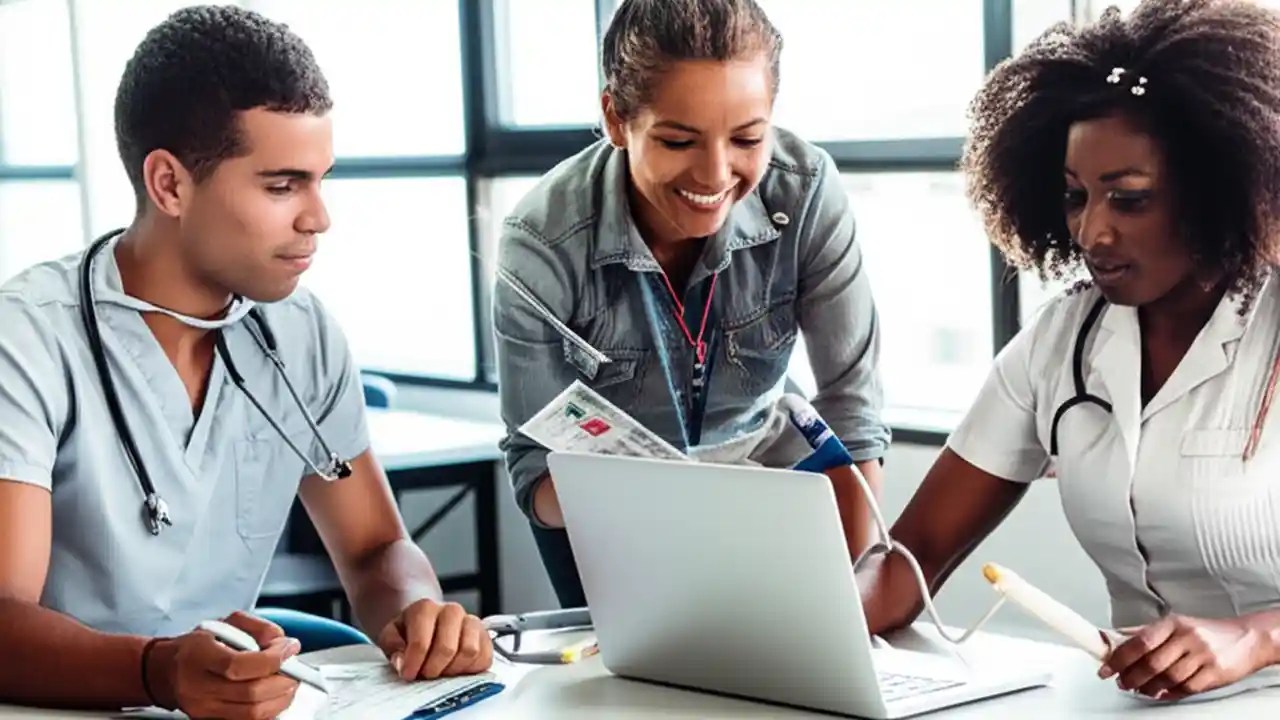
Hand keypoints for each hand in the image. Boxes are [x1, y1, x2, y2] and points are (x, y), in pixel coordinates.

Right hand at [148, 610, 301, 719]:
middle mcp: (198, 686)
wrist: (166, 671)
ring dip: (280, 699)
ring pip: (252, 712)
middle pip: (250, 693)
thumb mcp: (226, 623)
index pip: (239, 665)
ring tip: (289, 684)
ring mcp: (203, 709)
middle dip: (282, 681)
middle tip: (294, 670)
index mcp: (199, 656)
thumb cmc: (198, 646)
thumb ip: (258, 628)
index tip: (289, 649)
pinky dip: (268, 710)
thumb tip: (283, 644)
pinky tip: (274, 697)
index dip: (271, 659)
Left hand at [377, 600, 493, 680]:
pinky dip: (470, 669)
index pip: (421, 642)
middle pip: (447, 649)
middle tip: (425, 674)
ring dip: (452, 669)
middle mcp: (452, 611)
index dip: (413, 664)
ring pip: (469, 652)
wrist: (429, 626)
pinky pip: (484, 658)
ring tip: (441, 670)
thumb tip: (402, 661)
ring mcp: (472, 622)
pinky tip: (456, 668)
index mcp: (425, 608)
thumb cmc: (409, 634)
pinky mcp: (485, 637)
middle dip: (433, 669)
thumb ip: (392, 645)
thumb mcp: (391, 636)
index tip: (407, 674)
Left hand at [1099, 614, 1268, 699]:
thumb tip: (1113, 639)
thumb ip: (1145, 632)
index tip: (1106, 668)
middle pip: (1151, 663)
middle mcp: (1187, 637)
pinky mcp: (1215, 674)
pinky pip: (1186, 688)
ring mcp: (1202, 656)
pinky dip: (1168, 693)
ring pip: (1167, 678)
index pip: (1139, 641)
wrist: (1246, 638)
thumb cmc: (1205, 632)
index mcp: (1172, 623)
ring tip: (1139, 688)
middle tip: (1121, 682)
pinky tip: (1160, 692)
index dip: (1119, 657)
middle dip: (1131, 676)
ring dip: (1148, 687)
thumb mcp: (1175, 624)